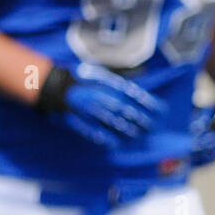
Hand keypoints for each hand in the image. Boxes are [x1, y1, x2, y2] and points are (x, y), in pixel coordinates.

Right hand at [35, 64, 163, 146]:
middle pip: (130, 113)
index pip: (137, 97)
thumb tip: (143, 71)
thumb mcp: (102, 71)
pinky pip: (98, 134)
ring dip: (131, 132)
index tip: (162, 110)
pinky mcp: (81, 122)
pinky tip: (118, 143)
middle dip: (144, 121)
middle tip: (152, 127)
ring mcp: (92, 112)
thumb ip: (122, 74)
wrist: (52, 86)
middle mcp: (103, 99)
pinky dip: (110, 140)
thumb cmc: (80, 78)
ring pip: (117, 125)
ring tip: (138, 135)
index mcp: (109, 85)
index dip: (152, 105)